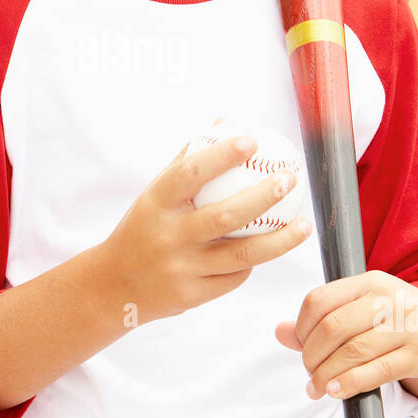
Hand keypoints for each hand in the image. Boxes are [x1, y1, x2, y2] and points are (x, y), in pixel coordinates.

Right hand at [100, 128, 311, 327]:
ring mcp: (181, 268)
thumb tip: (226, 122)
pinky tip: (270, 249)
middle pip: (225, 216)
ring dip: (279, 240)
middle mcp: (168, 235)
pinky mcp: (192, 296)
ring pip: (241, 254)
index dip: (222, 155)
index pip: (191, 172)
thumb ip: (189, 159)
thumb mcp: (156, 194)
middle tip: (290, 179)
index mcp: (156, 203)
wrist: (113, 286)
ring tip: (305, 225)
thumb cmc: (144, 228)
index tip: (252, 139)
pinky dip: (253, 262)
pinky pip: (234, 276)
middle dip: (263, 196)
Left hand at [275, 270, 417, 400]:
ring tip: (318, 387)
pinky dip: (349, 383)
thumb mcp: (364, 308)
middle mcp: (387, 300)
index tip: (300, 346)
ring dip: (326, 375)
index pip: (319, 300)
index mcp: (369, 282)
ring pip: (352, 351)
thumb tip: (280, 332)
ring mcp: (405, 327)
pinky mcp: (417, 356)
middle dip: (311, 355)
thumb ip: (323, 319)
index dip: (301, 328)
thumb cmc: (400, 318)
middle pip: (332, 327)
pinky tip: (336, 391)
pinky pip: (376, 371)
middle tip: (310, 371)